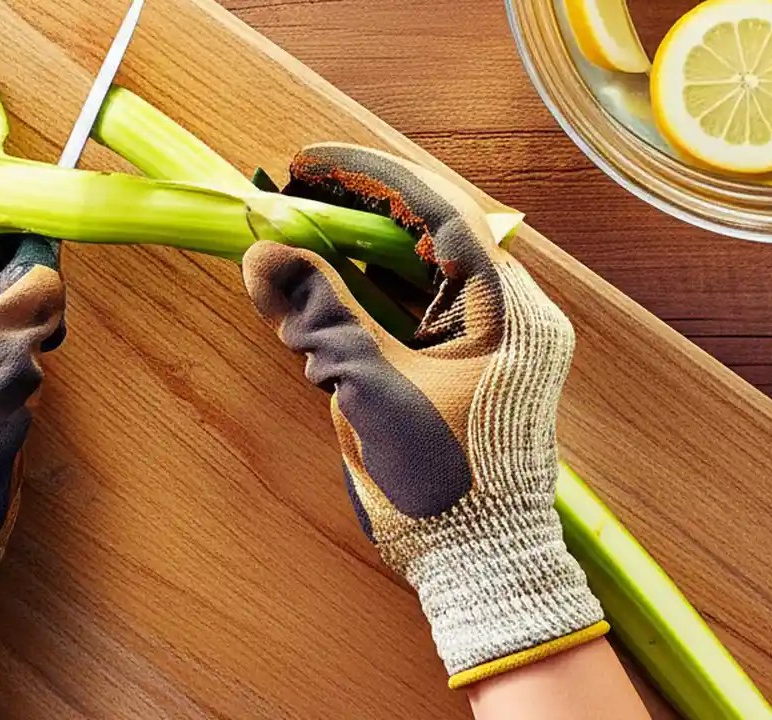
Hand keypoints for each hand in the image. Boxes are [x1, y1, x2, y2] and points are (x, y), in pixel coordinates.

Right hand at [242, 144, 604, 688]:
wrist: (479, 566)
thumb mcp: (374, 392)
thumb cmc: (444, 483)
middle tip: (288, 196)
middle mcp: (505, 313)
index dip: (370, 179)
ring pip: (412, 273)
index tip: (308, 163)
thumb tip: (262, 254)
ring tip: (290, 238)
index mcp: (508, 309)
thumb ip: (321, 316)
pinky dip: (361, 299)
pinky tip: (317, 292)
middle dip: (352, 214)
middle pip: (423, 235)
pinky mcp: (460, 368)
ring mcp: (485, 342)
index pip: (439, 213)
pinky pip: (408, 313)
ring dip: (351, 256)